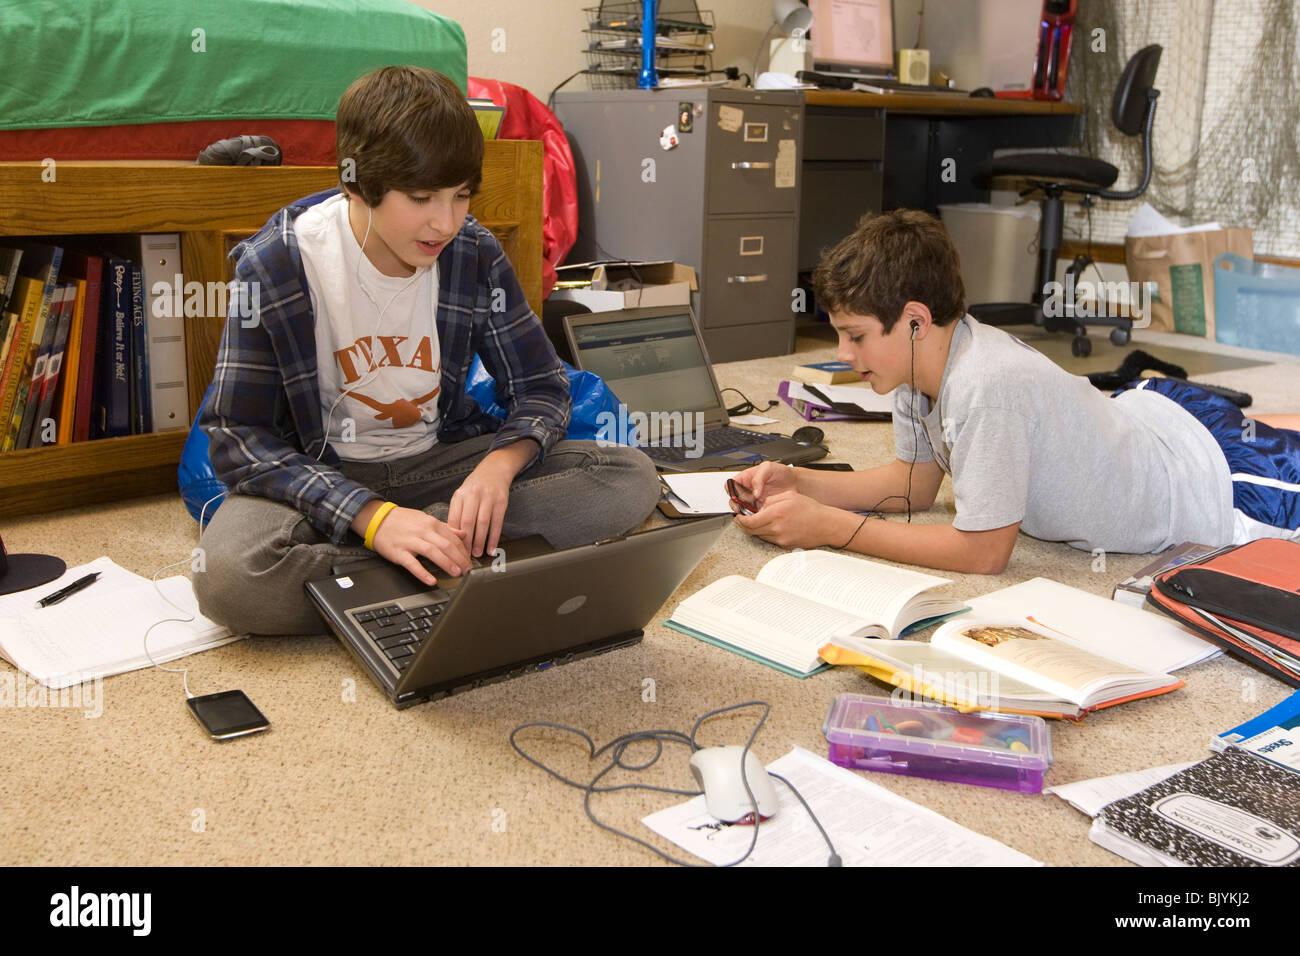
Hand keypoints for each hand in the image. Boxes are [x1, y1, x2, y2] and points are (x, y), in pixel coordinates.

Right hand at [369, 506, 471, 585]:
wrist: (377, 519)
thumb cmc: (402, 521)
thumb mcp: (425, 519)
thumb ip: (445, 527)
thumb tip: (463, 534)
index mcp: (431, 523)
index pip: (452, 538)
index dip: (463, 551)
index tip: (470, 561)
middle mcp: (422, 531)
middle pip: (446, 545)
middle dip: (459, 559)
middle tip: (467, 570)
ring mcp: (410, 542)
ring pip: (432, 552)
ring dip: (447, 563)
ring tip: (456, 573)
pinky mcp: (399, 552)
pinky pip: (412, 564)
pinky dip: (423, 573)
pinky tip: (432, 580)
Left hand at [448, 454, 514, 557]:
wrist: (494, 470)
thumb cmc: (475, 487)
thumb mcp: (462, 496)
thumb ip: (456, 513)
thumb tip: (453, 537)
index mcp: (460, 495)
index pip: (454, 519)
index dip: (453, 537)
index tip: (453, 550)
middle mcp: (473, 495)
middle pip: (467, 522)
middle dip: (466, 541)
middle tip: (465, 556)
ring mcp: (488, 498)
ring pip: (483, 523)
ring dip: (480, 541)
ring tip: (477, 554)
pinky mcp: (501, 502)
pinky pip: (497, 522)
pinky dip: (494, 537)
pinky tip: (492, 547)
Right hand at [729, 462, 798, 512]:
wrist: (795, 483)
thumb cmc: (782, 473)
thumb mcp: (768, 468)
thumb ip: (758, 478)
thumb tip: (753, 492)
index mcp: (746, 478)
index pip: (731, 484)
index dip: (731, 491)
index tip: (735, 496)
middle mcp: (748, 490)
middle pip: (734, 499)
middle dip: (736, 504)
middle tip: (742, 507)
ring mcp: (753, 500)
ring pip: (742, 508)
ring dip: (744, 511)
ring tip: (751, 512)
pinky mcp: (760, 508)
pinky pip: (752, 514)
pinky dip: (753, 516)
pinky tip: (758, 515)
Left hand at [732, 489, 851, 548]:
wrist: (825, 524)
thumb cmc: (810, 509)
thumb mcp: (788, 496)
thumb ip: (769, 500)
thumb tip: (758, 507)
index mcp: (775, 514)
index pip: (748, 521)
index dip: (740, 519)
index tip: (738, 515)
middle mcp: (776, 528)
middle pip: (751, 530)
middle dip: (744, 524)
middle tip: (742, 518)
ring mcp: (780, 539)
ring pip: (759, 535)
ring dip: (755, 528)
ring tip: (758, 520)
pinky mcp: (784, 545)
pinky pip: (769, 539)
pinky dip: (766, 532)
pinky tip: (771, 525)